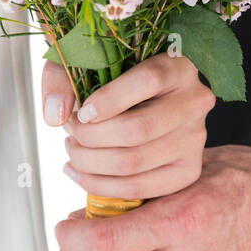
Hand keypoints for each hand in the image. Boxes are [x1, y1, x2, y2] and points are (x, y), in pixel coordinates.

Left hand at [41, 51, 215, 197]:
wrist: (149, 99)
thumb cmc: (114, 77)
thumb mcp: (86, 62)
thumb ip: (62, 77)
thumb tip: (55, 115)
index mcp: (177, 64)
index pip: (149, 80)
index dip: (109, 99)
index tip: (81, 112)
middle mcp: (194, 101)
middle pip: (138, 129)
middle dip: (91, 137)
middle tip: (70, 133)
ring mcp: (195, 138)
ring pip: (136, 162)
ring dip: (91, 163)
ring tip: (73, 151)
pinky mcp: (187, 169)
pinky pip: (142, 188)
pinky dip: (102, 186)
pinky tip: (81, 173)